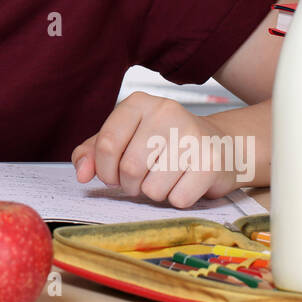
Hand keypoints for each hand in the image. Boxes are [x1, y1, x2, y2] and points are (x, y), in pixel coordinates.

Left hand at [71, 91, 242, 208]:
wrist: (219, 144)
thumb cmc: (163, 143)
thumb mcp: (124, 140)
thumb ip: (93, 153)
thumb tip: (82, 173)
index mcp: (138, 103)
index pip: (106, 143)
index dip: (104, 169)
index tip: (112, 175)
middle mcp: (166, 111)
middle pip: (129, 168)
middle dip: (129, 185)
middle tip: (140, 180)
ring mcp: (191, 134)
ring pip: (153, 188)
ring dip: (154, 193)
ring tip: (165, 177)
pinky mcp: (211, 161)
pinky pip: (178, 198)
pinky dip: (177, 198)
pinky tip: (185, 181)